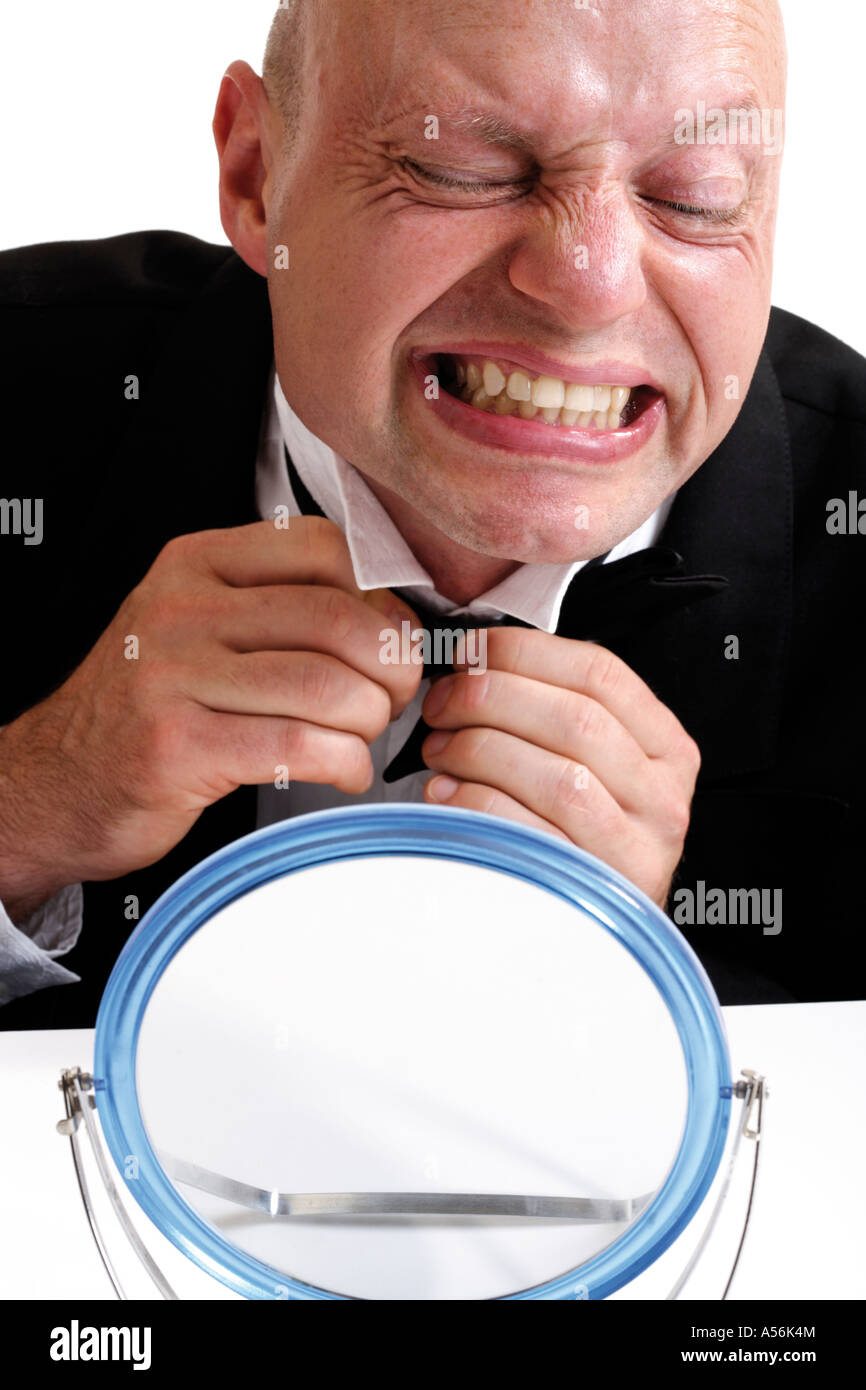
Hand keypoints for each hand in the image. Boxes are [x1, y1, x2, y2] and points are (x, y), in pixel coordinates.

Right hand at [0, 518, 420, 919]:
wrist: (60, 780)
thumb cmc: (151, 707)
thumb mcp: (200, 627)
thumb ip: (279, 605)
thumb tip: (394, 616)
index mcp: (197, 563)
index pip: (324, 549)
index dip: (382, 599)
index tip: (392, 640)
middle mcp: (182, 609)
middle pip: (339, 621)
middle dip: (390, 669)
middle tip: (390, 700)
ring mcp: (174, 676)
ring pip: (327, 686)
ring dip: (369, 722)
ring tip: (359, 737)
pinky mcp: (179, 745)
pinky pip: (300, 745)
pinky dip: (344, 763)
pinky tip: (342, 770)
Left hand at [421, 628, 699, 908]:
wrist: (598, 928)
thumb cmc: (581, 835)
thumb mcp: (596, 767)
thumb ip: (555, 712)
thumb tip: (475, 665)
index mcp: (665, 747)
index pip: (600, 673)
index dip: (525, 652)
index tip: (472, 652)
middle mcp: (662, 796)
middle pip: (576, 720)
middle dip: (492, 698)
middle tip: (442, 703)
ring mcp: (636, 848)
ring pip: (557, 776)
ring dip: (480, 750)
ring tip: (440, 750)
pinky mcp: (595, 889)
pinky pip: (528, 831)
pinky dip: (475, 803)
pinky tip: (446, 794)